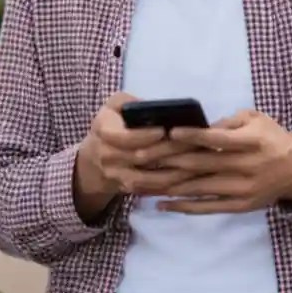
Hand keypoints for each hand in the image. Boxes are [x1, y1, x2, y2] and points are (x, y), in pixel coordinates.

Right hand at [73, 93, 203, 219]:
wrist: (93, 158)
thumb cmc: (112, 123)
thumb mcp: (114, 105)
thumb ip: (130, 103)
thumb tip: (158, 109)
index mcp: (103, 129)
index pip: (123, 137)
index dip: (144, 135)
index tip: (163, 130)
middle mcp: (107, 155)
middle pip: (140, 157)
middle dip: (168, 151)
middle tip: (194, 143)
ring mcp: (116, 175)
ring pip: (147, 178)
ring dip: (173, 173)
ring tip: (197, 163)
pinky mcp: (126, 188)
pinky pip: (149, 189)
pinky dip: (169, 185)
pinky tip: (189, 179)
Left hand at [153, 110, 291, 214]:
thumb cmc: (272, 138)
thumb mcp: (256, 119)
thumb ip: (229, 122)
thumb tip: (199, 127)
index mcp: (252, 142)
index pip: (217, 138)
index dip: (193, 135)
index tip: (168, 132)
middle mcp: (246, 167)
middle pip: (202, 164)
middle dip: (170, 160)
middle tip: (141, 157)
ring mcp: (242, 189)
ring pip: (200, 188)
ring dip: (169, 185)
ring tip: (144, 182)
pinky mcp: (239, 206)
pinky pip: (207, 208)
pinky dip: (183, 207)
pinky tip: (162, 204)